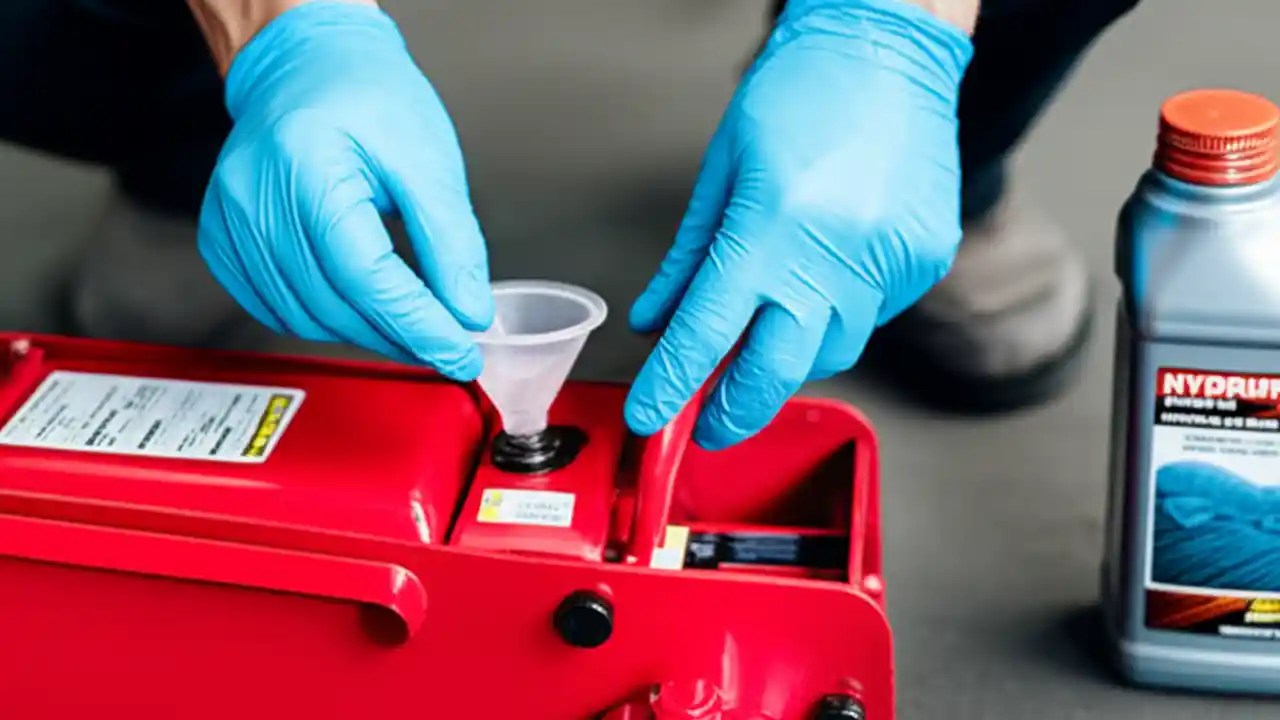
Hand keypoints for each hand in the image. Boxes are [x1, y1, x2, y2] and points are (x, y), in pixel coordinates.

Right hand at [197, 2, 491, 378]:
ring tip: (411, 327)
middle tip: (448, 344)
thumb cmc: (365, 93)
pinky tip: (359, 310)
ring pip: (305, 317)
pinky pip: (274, 307)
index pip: (367, 277)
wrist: (307, 64)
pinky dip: (324, 321)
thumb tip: (467, 312)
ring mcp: (229, 221)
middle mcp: (254, 197)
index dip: (418, 326)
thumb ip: (450, 241)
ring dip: (365, 335)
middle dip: (400, 336)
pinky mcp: (222, 240)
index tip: (460, 352)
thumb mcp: (428, 159)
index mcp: (306, 167)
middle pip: (335, 305)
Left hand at [625, 0, 973, 447]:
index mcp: (772, 227)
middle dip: (735, 412)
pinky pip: (872, 315)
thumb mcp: (723, 171)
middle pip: (777, 372)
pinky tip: (824, 278)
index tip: (649, 416)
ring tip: (764, 339)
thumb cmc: (800, 92)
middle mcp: (835, 255)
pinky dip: (836, 313)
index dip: (673, 385)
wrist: (888, 48)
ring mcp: (888, 263)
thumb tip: (657, 320)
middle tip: (707, 428)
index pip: (707, 332)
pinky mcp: (923, 262)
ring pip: (831, 351)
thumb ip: (689, 258)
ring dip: (789, 359)